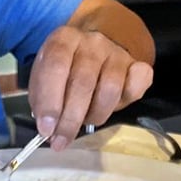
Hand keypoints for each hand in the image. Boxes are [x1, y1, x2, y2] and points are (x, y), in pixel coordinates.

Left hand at [27, 25, 152, 149]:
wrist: (93, 51)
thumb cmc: (65, 71)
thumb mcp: (44, 80)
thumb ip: (42, 102)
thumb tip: (47, 130)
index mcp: (64, 40)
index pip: (56, 66)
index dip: (50, 101)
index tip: (45, 130)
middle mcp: (92, 42)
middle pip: (83, 83)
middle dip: (70, 120)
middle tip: (60, 141)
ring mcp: (116, 53)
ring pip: (110, 89)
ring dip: (95, 115)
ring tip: (85, 122)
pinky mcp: (135, 65)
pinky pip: (138, 82)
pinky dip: (128, 97)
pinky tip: (115, 106)